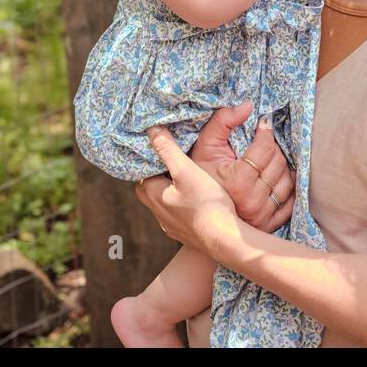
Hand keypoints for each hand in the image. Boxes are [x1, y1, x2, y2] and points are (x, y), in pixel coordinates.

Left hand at [135, 126, 239, 253]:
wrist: (223, 237)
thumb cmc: (205, 201)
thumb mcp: (186, 169)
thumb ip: (168, 149)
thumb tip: (151, 129)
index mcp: (153, 194)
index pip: (143, 174)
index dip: (151, 162)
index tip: (162, 153)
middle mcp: (158, 213)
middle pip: (148, 190)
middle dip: (155, 178)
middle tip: (171, 165)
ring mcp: (170, 226)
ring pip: (161, 204)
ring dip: (168, 193)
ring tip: (183, 182)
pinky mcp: (184, 234)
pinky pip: (175, 217)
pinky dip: (180, 208)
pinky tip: (194, 203)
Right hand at [189, 101, 294, 232]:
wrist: (195, 209)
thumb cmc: (199, 174)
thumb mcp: (205, 144)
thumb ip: (223, 121)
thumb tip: (248, 106)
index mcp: (238, 182)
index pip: (266, 149)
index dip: (266, 132)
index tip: (263, 124)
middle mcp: (252, 202)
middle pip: (278, 163)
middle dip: (273, 148)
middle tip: (263, 142)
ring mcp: (262, 216)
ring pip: (287, 181)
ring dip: (281, 166)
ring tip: (268, 159)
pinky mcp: (267, 225)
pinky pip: (290, 201)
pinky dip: (287, 187)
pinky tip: (275, 178)